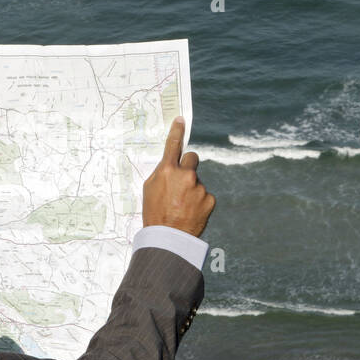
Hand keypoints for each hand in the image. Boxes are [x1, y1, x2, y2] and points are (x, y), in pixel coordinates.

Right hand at [142, 116, 214, 236]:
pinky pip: (205, 195)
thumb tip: (170, 164)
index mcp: (167, 170)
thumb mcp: (149, 189)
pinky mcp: (210, 199)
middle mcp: (185, 175)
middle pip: (192, 158)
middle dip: (188, 167)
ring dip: (192, 190)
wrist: (168, 239)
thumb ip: (161, 173)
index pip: (173, 144)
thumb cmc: (154, 214)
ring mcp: (199, 187)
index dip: (177, 130)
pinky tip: (190, 212)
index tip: (181, 120)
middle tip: (181, 183)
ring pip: (197, 181)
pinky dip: (199, 202)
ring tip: (182, 207)